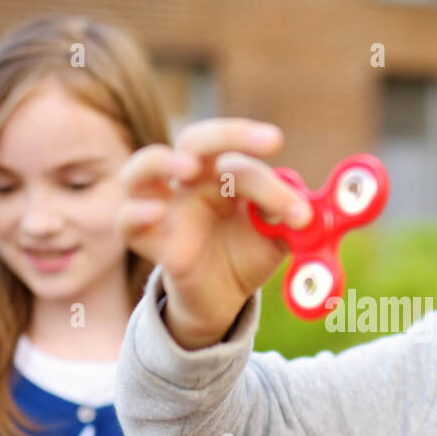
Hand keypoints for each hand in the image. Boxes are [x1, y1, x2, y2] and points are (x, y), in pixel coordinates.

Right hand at [115, 118, 312, 348]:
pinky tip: (155, 214)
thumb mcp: (279, 238)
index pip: (243, 158)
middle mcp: (190, 182)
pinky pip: (126, 222)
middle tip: (268, 142)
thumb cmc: (247, 255)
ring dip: (162, 161)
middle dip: (230, 134)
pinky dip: (136, 214)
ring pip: (141, 168)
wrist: (224, 300)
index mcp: (224, 173)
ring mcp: (164, 209)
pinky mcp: (148, 242)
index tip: (300, 208)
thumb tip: (310, 208)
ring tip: (188, 169)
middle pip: (195, 140)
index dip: (273, 181)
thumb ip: (293, 220)